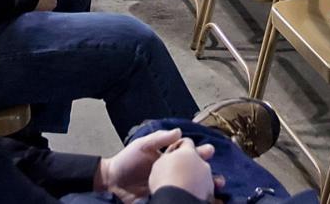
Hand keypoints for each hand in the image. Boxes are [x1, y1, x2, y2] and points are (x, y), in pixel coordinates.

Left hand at [97, 129, 213, 202]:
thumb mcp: (142, 146)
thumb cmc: (126, 161)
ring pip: (191, 188)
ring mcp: (170, 187)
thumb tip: (179, 132)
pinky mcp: (165, 199)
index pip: (189, 154)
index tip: (210, 152)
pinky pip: (180, 199)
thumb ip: (159, 139)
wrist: (112, 183)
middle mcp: (173, 173)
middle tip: (218, 177)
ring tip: (214, 191)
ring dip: (205, 190)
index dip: (200, 153)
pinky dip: (191, 200)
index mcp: (169, 158)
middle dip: (208, 174)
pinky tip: (203, 201)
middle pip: (195, 173)